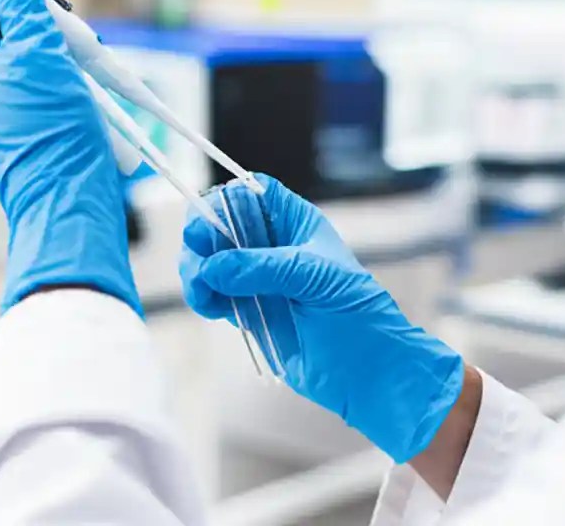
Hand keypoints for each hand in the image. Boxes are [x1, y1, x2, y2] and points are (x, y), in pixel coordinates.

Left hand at [0, 0, 138, 315]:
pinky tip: (81, 71)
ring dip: (50, 36)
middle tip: (54, 9)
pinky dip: (59, 63)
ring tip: (74, 47)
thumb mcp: (38, 49)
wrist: (68, 193)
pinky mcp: (24, 113)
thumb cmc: (48, 129)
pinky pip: (38, 72)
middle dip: (26, 6)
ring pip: (21, 44)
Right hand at [180, 175, 463, 461]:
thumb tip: (213, 266)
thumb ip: (262, 268)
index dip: (226, 200)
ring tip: (202, 292)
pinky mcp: (249, 311)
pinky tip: (209, 306)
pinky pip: (214, 295)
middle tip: (198, 261)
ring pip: (211, 261)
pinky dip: (203, 297)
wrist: (368, 371)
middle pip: (221, 225)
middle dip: (202, 238)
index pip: (253, 194)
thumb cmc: (357, 315)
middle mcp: (273, 247)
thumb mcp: (314, 278)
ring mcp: (258, 280)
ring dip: (196, 271)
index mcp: (295, 224)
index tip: (208, 218)